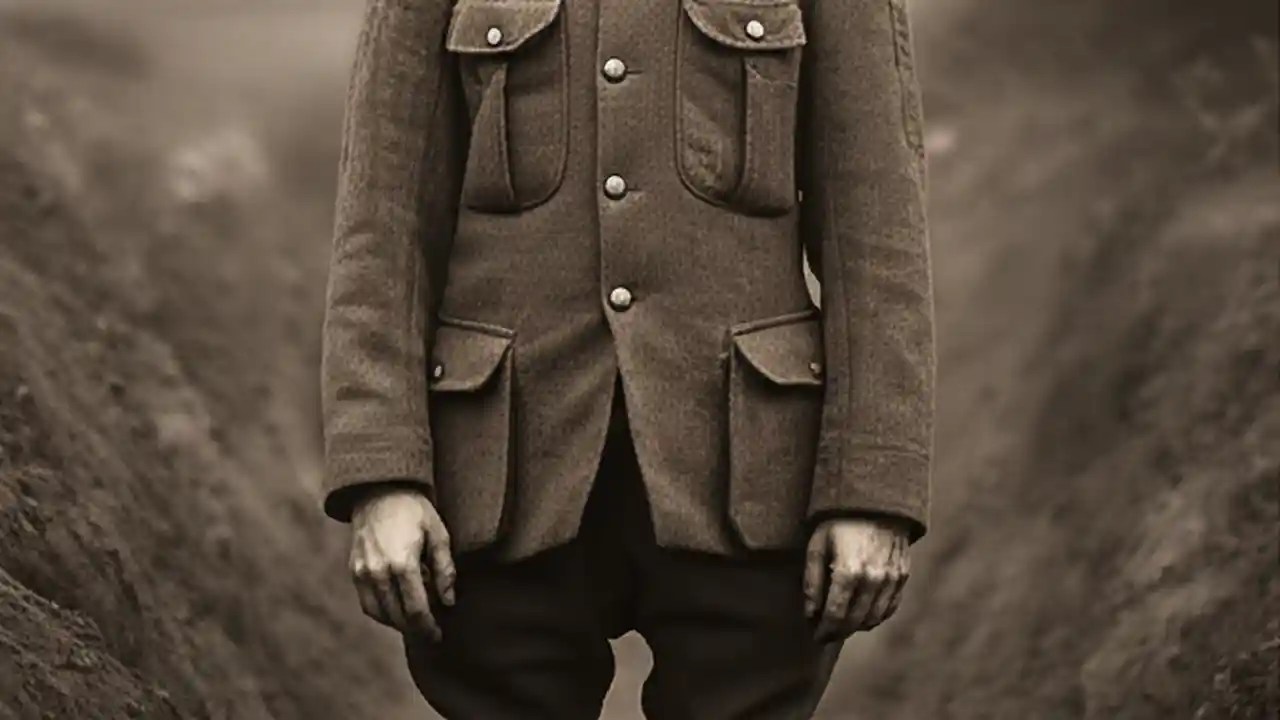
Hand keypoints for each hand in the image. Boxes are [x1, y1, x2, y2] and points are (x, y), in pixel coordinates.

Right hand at [349, 487, 455, 639]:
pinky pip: (367, 604)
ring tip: (416, 623)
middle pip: (398, 617)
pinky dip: (382, 614)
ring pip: (380, 614)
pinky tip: (397, 611)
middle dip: (416, 630)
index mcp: (402, 564)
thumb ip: (445, 570)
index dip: (428, 627)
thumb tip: (448, 601)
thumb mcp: (438, 534)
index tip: (439, 635)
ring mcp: (363, 572)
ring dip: (399, 624)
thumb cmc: (415, 511)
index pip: (416, 610)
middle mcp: (378, 572)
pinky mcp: (354, 571)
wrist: (380, 492)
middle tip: (431, 634)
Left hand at [803, 516, 910, 642]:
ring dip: (856, 627)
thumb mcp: (816, 545)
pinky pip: (890, 608)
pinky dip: (876, 617)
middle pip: (854, 621)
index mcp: (848, 572)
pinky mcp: (902, 576)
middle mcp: (873, 580)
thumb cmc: (839, 521)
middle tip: (825, 634)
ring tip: (841, 624)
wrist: (875, 501)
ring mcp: (891, 579)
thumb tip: (810, 613)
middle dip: (837, 632)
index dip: (823, 630)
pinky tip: (862, 615)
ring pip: (873, 618)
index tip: (815, 635)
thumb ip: (812, 581)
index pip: (835, 616)